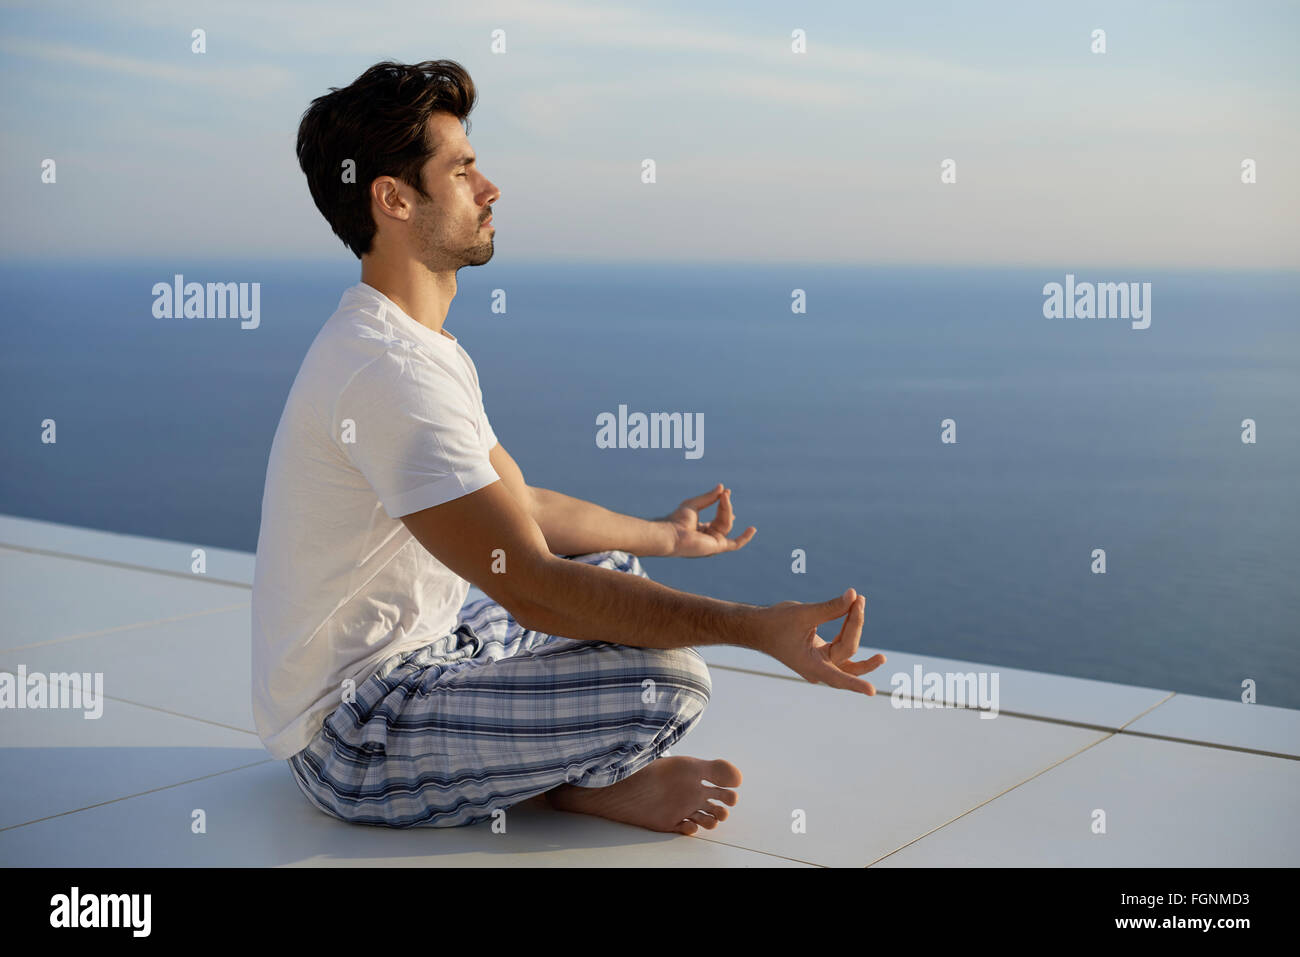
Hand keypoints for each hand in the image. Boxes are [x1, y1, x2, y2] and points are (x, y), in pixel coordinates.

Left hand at [661, 483, 755, 557]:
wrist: (672, 532)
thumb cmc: (677, 519)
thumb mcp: (694, 504)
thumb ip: (709, 497)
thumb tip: (722, 487)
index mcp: (702, 529)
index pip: (718, 517)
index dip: (723, 504)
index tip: (726, 492)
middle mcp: (708, 537)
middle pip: (724, 519)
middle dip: (725, 505)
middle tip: (725, 493)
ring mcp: (713, 542)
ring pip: (727, 524)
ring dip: (727, 510)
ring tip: (724, 497)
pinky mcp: (717, 546)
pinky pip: (735, 544)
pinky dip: (745, 537)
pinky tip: (752, 529)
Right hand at [755, 589, 885, 694]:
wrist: (759, 627)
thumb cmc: (776, 623)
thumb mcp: (804, 614)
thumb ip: (831, 608)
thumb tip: (854, 595)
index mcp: (811, 665)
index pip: (839, 676)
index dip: (856, 684)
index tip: (872, 691)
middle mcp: (819, 668)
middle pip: (848, 650)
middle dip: (855, 625)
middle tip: (859, 601)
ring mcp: (821, 663)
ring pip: (848, 651)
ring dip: (855, 628)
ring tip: (861, 604)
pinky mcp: (822, 654)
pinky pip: (842, 645)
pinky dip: (848, 628)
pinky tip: (854, 612)